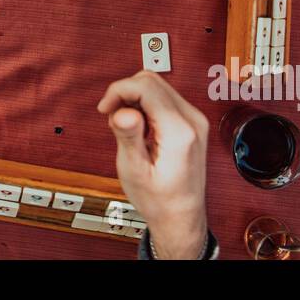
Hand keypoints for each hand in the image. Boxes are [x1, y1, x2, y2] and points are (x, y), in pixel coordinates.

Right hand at [97, 71, 208, 258]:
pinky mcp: (192, 123)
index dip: (118, 91)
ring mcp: (195, 121)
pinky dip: (145, 105)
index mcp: (179, 131)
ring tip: (125, 127)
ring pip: (157, 87)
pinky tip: (138, 127)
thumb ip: (128, 137)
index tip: (105, 108)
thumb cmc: (159, 200)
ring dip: (134, 99)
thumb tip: (123, 110)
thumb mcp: (135, 171)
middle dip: (125, 93)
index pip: (146, 87)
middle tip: (112, 117)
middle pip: (152, 81)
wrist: (180, 217)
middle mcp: (192, 121)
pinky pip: (164, 99)